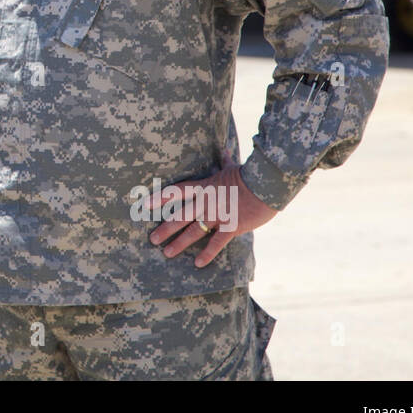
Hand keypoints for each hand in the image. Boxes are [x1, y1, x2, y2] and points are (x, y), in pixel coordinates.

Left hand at [147, 165, 277, 267]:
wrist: (267, 185)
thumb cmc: (250, 174)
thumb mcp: (233, 167)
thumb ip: (225, 161)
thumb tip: (223, 149)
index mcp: (204, 187)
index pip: (176, 192)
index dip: (160, 198)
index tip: (146, 205)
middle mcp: (206, 202)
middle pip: (180, 217)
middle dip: (165, 229)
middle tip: (152, 239)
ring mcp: (217, 216)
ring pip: (193, 232)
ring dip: (179, 243)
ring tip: (167, 253)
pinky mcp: (231, 227)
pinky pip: (216, 243)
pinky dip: (207, 254)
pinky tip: (197, 264)